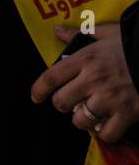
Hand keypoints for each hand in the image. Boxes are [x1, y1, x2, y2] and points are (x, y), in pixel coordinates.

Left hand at [31, 24, 138, 143]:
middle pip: (61, 102)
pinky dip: (106, 133)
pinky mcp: (128, 114)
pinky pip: (107, 134)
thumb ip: (80, 32)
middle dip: (63, 104)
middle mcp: (94, 79)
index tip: (36, 97)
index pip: (51, 77)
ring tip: (89, 114)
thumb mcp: (108, 34)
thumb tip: (57, 30)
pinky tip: (108, 124)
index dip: (38, 90)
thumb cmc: (135, 45)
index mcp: (86, 59)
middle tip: (72, 102)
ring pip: (80, 120)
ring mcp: (111, 99)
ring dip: (82, 120)